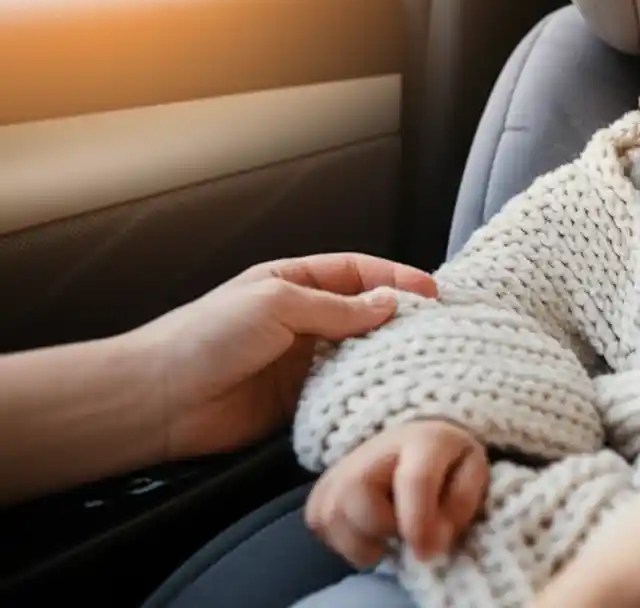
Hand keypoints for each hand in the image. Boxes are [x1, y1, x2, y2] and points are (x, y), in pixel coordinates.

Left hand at [124, 252, 436, 461]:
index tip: (432, 292)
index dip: (396, 278)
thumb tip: (389, 304)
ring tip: (426, 363)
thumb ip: (336, 307)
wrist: (162, 400)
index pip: (357, 273)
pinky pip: (343, 392)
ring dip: (388, 358)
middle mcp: (303, 320)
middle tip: (440, 330)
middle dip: (401, 320)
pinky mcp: (300, 402)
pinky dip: (367, 392)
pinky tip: (391, 395)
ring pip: (359, 355)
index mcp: (293, 283)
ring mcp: (302, 362)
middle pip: (365, 315)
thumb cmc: (208, 338)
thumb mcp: (276, 305)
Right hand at [305, 420, 489, 566]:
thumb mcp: (473, 475)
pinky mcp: (320, 489)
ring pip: (332, 516)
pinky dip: (347, 541)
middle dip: (382, 528)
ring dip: (364, 541)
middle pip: (356, 493)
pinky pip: (321, 526)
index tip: (428, 553)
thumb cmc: (447, 465)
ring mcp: (339, 467)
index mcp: (424, 440)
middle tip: (403, 535)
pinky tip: (370, 531)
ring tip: (389, 532)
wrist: (413, 442)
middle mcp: (374, 449)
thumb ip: (461, 506)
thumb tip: (432, 544)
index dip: (419, 523)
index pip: (415, 480)